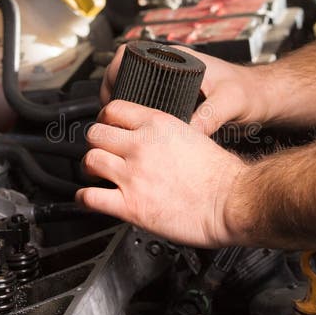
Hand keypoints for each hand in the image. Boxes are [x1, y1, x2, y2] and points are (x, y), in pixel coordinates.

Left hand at [76, 100, 247, 246]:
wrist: (232, 201)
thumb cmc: (222, 174)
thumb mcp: (194, 134)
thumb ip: (166, 133)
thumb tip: (153, 139)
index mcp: (158, 124)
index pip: (113, 109)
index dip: (106, 119)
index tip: (107, 126)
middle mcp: (141, 146)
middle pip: (96, 133)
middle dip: (96, 143)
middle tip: (100, 151)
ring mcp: (133, 176)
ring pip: (90, 161)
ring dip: (89, 168)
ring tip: (95, 174)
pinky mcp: (130, 205)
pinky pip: (90, 197)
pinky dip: (84, 198)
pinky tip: (88, 198)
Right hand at [101, 44, 262, 134]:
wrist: (264, 97)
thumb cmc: (250, 92)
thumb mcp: (230, 102)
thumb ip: (211, 116)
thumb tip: (189, 132)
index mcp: (179, 58)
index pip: (133, 55)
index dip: (115, 72)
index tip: (110, 94)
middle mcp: (172, 67)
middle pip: (128, 73)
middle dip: (113, 91)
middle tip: (107, 114)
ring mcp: (173, 82)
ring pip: (136, 89)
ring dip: (123, 103)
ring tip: (115, 124)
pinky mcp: (178, 97)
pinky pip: (149, 101)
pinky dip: (138, 112)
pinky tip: (135, 129)